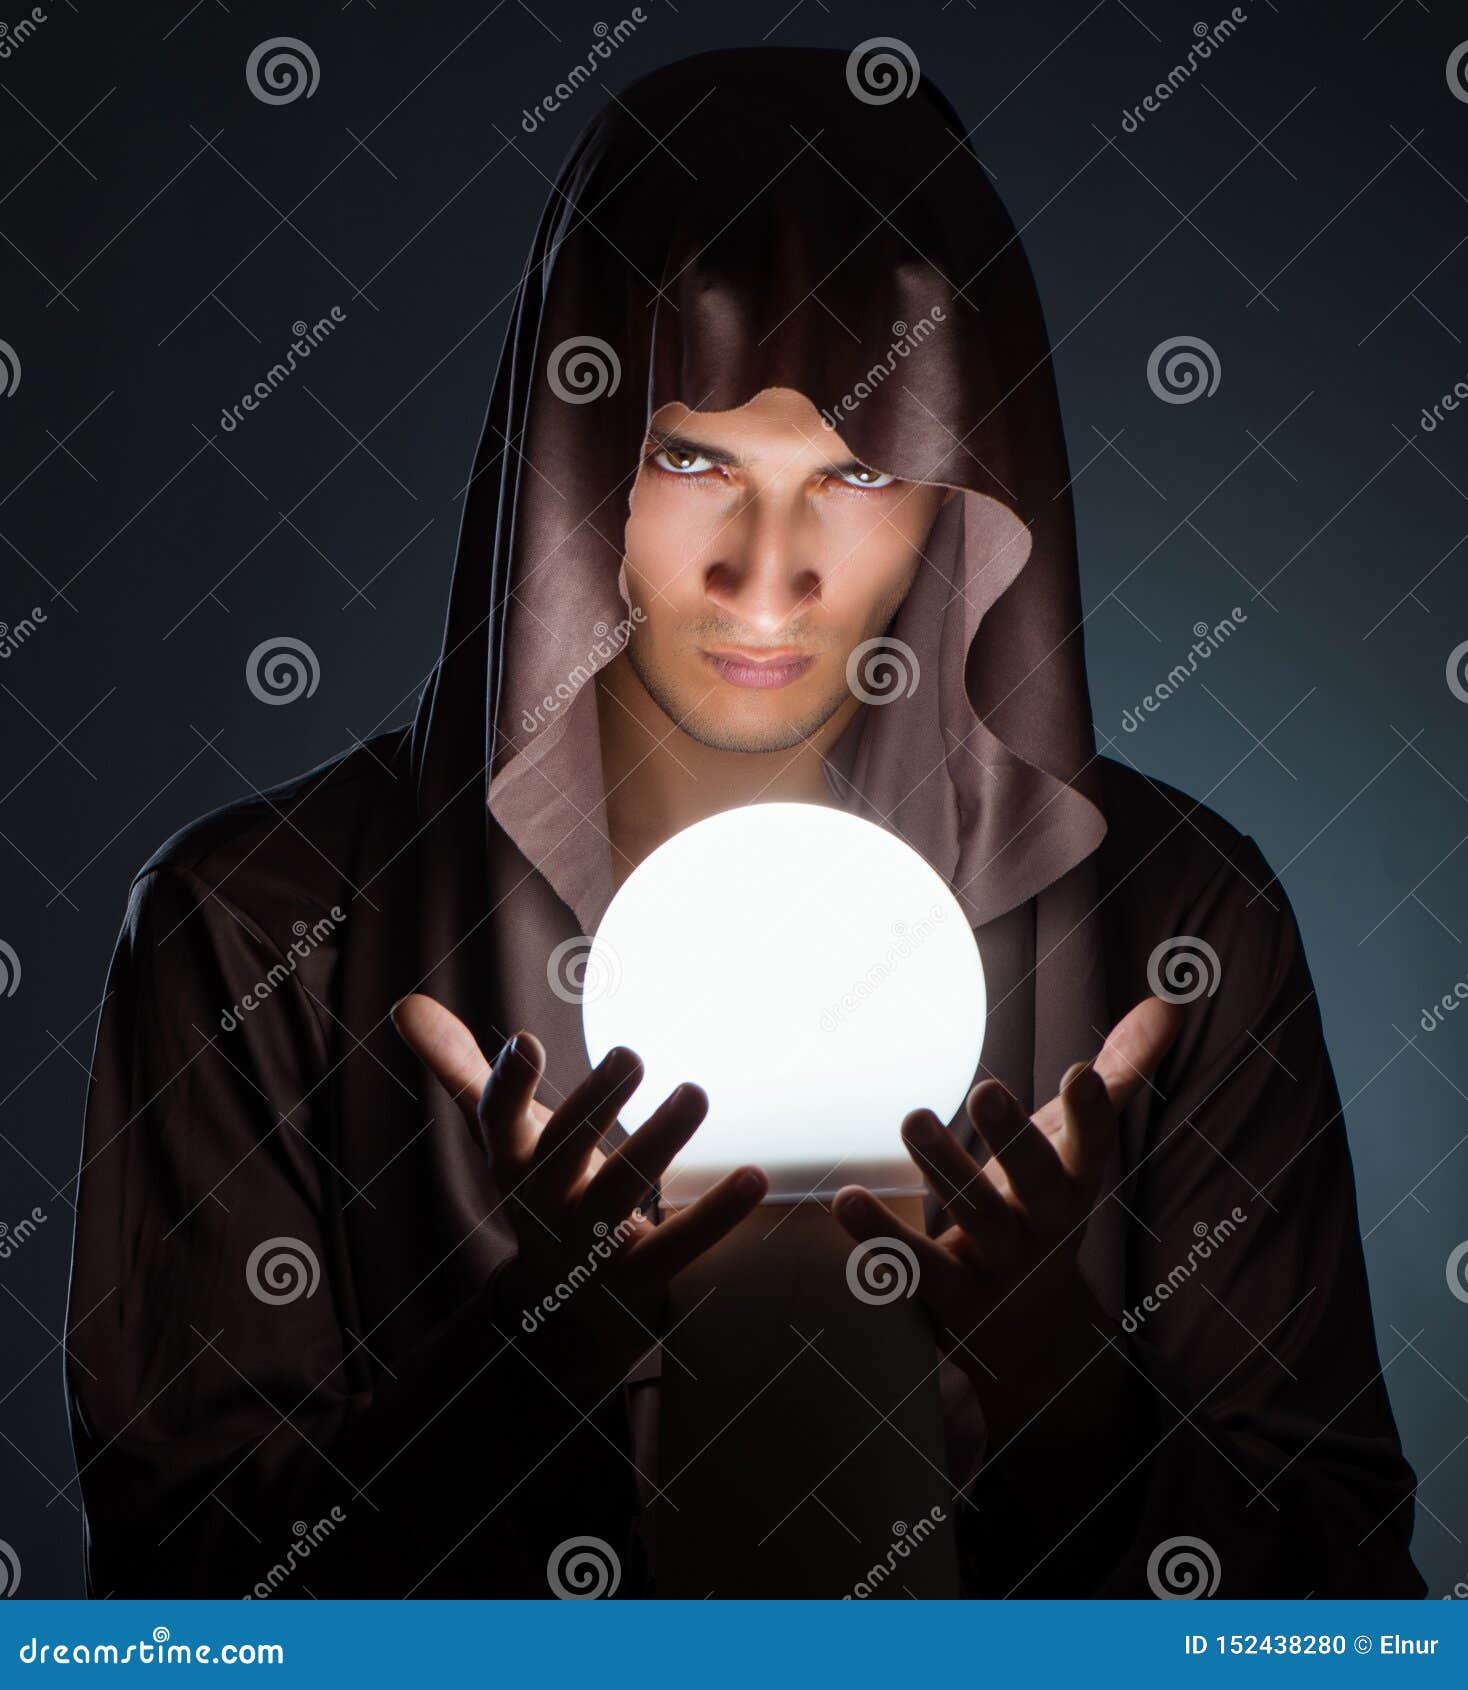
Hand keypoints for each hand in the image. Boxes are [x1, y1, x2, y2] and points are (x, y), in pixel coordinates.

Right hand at [392, 994, 766, 1407]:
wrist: (562, 1318)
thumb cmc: (543, 1194)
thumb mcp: (504, 1138)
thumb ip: (462, 1069)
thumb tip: (405, 1003)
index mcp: (513, 1165)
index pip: (498, 1122)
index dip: (508, 1086)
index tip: (525, 1043)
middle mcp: (544, 1206)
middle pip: (562, 1154)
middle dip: (593, 1104)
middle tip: (631, 1052)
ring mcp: (590, 1247)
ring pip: (620, 1195)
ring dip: (658, 1143)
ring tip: (696, 1091)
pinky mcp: (640, 1280)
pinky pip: (679, 1245)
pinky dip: (716, 1214)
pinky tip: (753, 1176)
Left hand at [832, 996, 1179, 1425]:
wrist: (1032, 1334)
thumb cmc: (1046, 1205)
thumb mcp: (1079, 1145)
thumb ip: (1120, 1072)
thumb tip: (1170, 1000)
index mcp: (1077, 1185)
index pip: (1093, 1149)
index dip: (1092, 1115)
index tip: (1080, 1073)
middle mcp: (1046, 1228)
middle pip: (1037, 1186)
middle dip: (1015, 1140)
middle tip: (987, 1090)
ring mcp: (1002, 1269)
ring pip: (979, 1222)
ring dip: (947, 1170)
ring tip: (913, 1118)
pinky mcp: (953, 1302)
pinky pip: (919, 1270)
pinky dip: (884, 1239)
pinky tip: (848, 1200)